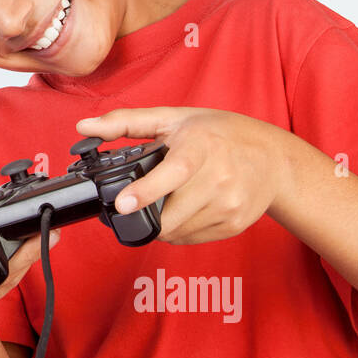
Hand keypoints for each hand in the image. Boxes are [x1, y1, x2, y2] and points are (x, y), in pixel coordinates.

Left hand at [75, 106, 292, 244]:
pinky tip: (185, 208)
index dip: (146, 191)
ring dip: (160, 221)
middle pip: (168, 213)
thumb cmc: (220, 134)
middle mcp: (219, 177)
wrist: (274, 160)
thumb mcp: (174, 118)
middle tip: (137, 200)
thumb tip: (83, 127)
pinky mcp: (233, 224)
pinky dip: (178, 229)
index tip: (122, 205)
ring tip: (168, 198)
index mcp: (202, 146)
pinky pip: (190, 238)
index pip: (174, 172)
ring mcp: (229, 205)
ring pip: (175, 231)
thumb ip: (125, 122)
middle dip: (145, 212)